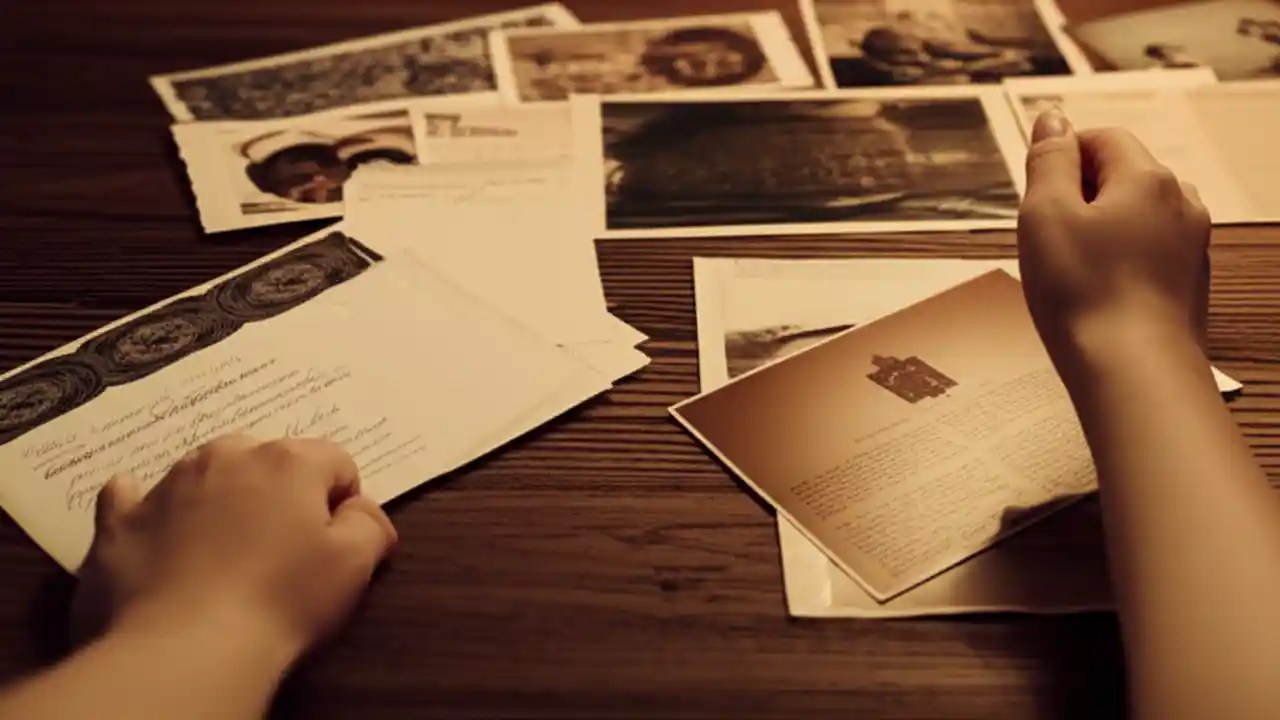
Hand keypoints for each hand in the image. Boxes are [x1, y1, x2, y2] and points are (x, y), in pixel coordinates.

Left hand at [72, 434, 396, 667]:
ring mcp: (167, 485)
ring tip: (225, 555)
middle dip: (279, 495)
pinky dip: (149, 508)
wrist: (186, 650)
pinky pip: (132, 497)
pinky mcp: (121, 520)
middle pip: (268, 461)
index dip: (342, 502)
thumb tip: (360, 510)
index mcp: (289, 462)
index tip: (335, 544)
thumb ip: (370, 523)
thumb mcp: (355, 564)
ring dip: (221, 500)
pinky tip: (160, 532)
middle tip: (282, 550)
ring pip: (206, 474)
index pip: (335, 462)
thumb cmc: (282, 601)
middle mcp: (227, 457)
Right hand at [1017, 111, 1210, 375]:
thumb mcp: (1044, 215)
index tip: (1034, 196)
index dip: (1061, 157)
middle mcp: (1180, 204)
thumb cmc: (1084, 296)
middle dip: (1079, 197)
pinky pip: (1147, 254)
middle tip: (1046, 239)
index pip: (1101, 138)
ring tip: (1070, 271)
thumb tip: (1052, 119)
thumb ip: (1049, 161)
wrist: (1134, 373)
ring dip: (1099, 231)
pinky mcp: (1188, 284)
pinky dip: (1118, 263)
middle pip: (1121, 176)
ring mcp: (1190, 245)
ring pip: (1135, 217)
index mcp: (1147, 178)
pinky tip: (1095, 295)